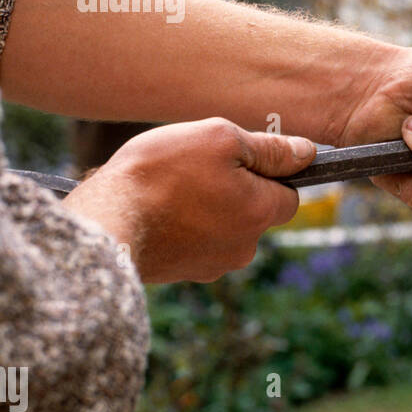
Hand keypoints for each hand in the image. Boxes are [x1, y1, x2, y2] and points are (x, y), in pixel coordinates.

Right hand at [62, 118, 314, 282]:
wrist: (104, 222)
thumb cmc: (161, 174)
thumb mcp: (220, 139)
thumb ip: (269, 148)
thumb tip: (307, 152)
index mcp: (260, 214)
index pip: (290, 194)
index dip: (269, 172)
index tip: (238, 159)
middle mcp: (244, 247)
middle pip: (255, 211)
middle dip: (234, 189)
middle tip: (196, 168)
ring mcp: (211, 265)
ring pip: (223, 226)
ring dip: (206, 206)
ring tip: (170, 187)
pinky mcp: (181, 272)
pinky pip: (194, 241)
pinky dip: (181, 225)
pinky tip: (156, 209)